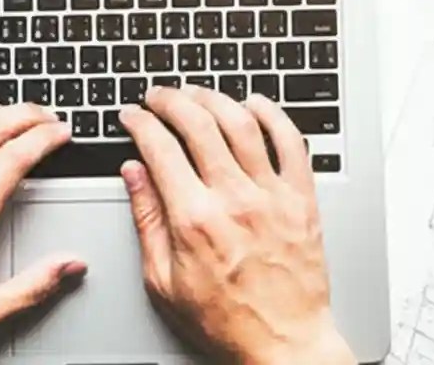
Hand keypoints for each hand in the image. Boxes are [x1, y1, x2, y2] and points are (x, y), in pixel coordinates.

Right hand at [119, 87, 354, 364]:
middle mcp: (233, 200)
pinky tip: (255, 104)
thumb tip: (133, 174)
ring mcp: (271, 196)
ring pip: (242, 122)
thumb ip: (146, 219)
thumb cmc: (224, 321)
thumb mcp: (162, 280)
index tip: (132, 116)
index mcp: (193, 220)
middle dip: (171, 99)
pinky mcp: (301, 199)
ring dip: (214, 98)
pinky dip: (273, 114)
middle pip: (198, 123)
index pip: (159, 148)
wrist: (283, 344)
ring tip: (198, 94)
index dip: (140, 122)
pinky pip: (291, 142)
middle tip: (159, 96)